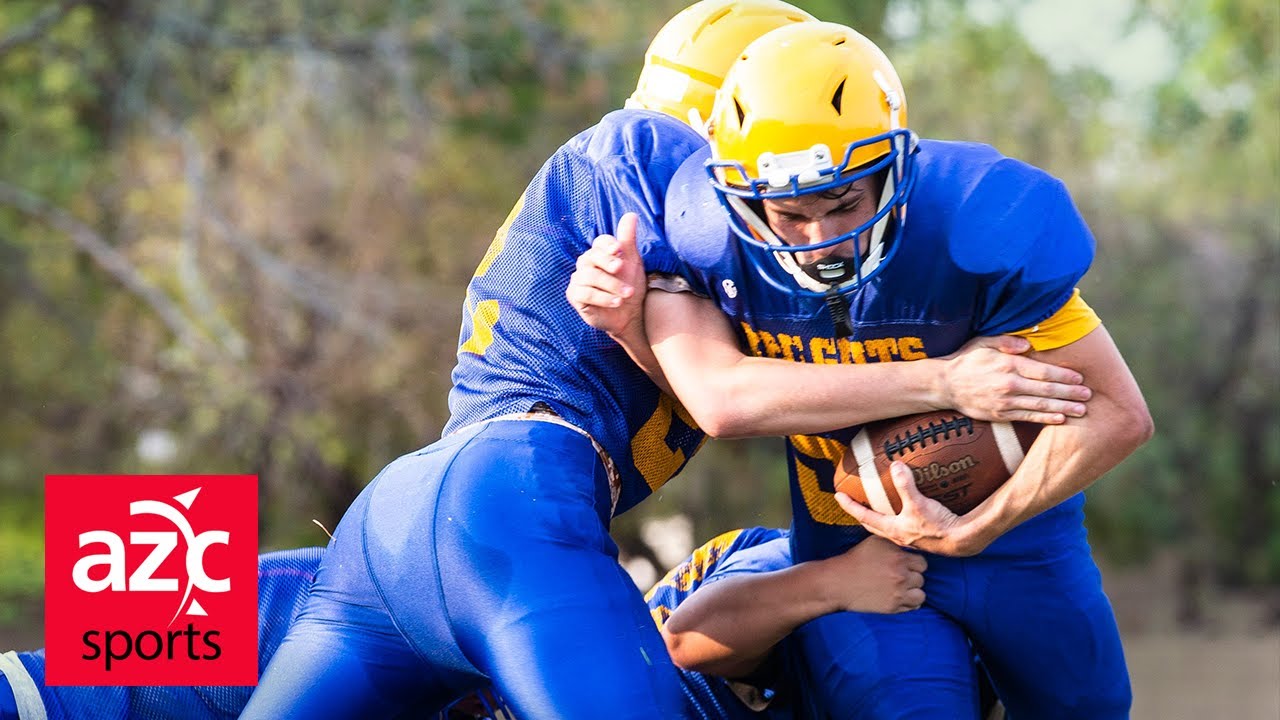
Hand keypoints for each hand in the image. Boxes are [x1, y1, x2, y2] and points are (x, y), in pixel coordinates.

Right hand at [566, 213, 646, 338]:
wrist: (630, 314)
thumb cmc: (630, 284)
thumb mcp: (632, 261)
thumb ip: (628, 239)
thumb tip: (631, 214)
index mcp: (600, 252)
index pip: (600, 242)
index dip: (608, 244)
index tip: (619, 249)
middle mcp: (586, 263)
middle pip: (592, 256)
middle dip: (608, 262)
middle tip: (622, 268)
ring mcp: (579, 279)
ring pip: (590, 276)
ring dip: (611, 285)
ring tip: (627, 294)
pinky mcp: (575, 296)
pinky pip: (585, 293)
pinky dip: (603, 297)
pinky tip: (617, 302)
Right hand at [820, 535, 925, 613]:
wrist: (838, 582)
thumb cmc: (855, 559)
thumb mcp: (875, 541)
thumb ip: (895, 543)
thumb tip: (909, 542)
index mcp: (898, 558)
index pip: (922, 563)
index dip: (913, 564)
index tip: (904, 565)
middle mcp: (901, 575)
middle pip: (921, 578)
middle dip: (911, 577)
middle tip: (898, 576)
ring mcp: (898, 593)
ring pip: (921, 594)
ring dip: (912, 591)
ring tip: (900, 588)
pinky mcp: (893, 607)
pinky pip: (914, 606)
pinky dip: (909, 602)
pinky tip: (898, 596)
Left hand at [836, 462, 989, 556]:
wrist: (963, 541)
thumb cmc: (938, 526)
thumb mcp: (918, 504)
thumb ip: (905, 485)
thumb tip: (894, 465)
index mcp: (892, 529)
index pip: (863, 516)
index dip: (849, 505)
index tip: (837, 496)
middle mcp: (898, 536)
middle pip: (873, 525)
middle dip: (861, 514)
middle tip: (853, 504)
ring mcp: (910, 538)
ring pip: (888, 528)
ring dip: (880, 518)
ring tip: (878, 506)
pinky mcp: (923, 537)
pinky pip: (905, 527)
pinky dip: (900, 518)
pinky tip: (907, 511)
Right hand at [940, 335, 1090, 424]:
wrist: (944, 384)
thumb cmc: (967, 360)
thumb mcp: (983, 342)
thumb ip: (1006, 341)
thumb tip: (1028, 343)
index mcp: (1008, 364)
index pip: (1043, 371)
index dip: (1064, 375)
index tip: (1080, 378)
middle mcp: (1008, 384)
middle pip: (1046, 389)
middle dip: (1070, 393)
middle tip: (1088, 395)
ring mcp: (1004, 401)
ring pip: (1040, 405)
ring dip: (1063, 408)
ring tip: (1081, 410)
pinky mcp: (1000, 414)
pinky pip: (1027, 417)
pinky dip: (1045, 418)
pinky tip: (1060, 419)